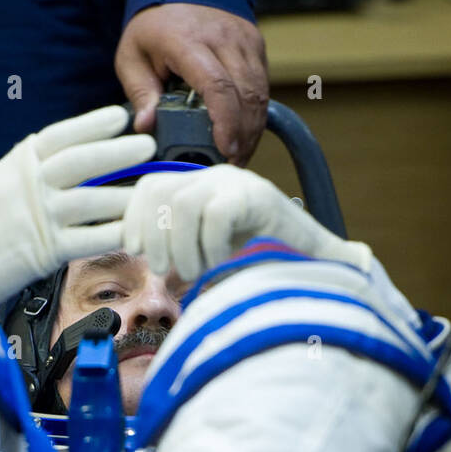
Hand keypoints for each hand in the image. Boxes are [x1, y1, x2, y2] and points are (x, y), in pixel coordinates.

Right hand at [0, 105, 155, 305]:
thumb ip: (34, 171)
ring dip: (128, 196)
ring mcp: (40, 218)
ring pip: (95, 201)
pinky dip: (119, 234)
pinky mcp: (48, 252)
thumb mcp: (0, 183)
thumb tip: (75, 162)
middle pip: (84, 162)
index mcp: (19, 164)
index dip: (93, 124)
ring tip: (151, 191)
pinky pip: (93, 240)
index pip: (62, 136)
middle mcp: (31, 185)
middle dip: (119, 153)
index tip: (119, 116)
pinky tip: (138, 229)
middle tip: (148, 146)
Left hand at [115, 4, 268, 163]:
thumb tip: (146, 127)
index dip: (225, 122)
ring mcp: (244, 41)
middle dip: (242, 135)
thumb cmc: (156, 25)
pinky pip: (262, 86)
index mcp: (188, 41)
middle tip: (231, 165)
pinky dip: (256, 115)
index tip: (225, 150)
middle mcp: (223, 39)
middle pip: (246, 94)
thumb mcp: (132, 54)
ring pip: (260, 93)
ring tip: (239, 156)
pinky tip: (245, 136)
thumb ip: (139, 91)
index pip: (217, 85)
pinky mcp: (256, 46)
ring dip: (252, 129)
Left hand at [122, 165, 369, 282]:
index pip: (151, 185)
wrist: (318, 270)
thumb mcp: (209, 257)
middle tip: (167, 271)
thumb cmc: (261, 268)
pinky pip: (216, 215)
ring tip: (197, 273)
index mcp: (202, 188)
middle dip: (155, 237)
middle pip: (161, 193)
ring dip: (183, 247)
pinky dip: (211, 247)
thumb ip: (178, 250)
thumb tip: (138, 253)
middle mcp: (217, 178)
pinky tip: (222, 263)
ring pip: (184, 204)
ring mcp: (240, 184)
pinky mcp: (259, 196)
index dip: (135, 216)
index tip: (132, 247)